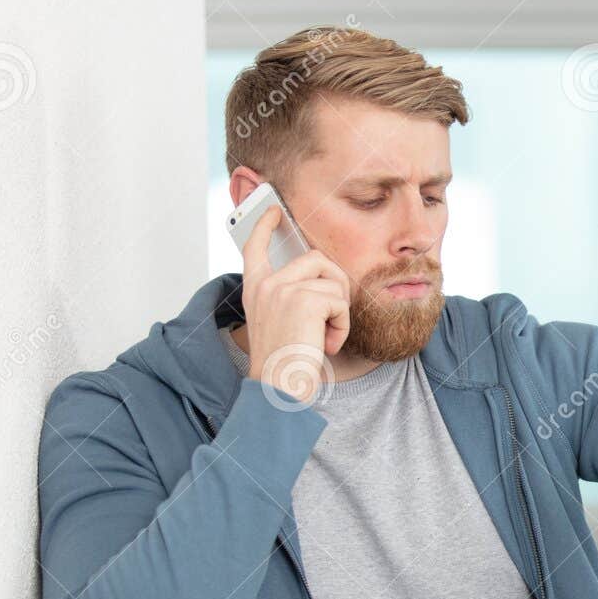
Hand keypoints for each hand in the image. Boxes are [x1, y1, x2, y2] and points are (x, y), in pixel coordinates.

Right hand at [239, 206, 352, 403]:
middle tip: (333, 317)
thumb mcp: (279, 323)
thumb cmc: (284, 363)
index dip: (264, 225)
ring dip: (339, 312)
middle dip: (337, 285)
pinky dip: (342, 326)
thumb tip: (321, 277)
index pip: (255, 246)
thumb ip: (290, 298)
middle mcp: (265, 284)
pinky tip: (326, 344)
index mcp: (255, 289)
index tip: (274, 210)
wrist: (278, 388)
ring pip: (333, 281)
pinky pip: (340, 301)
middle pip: (317, 259)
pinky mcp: (304, 300)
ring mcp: (282, 289)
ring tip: (325, 337)